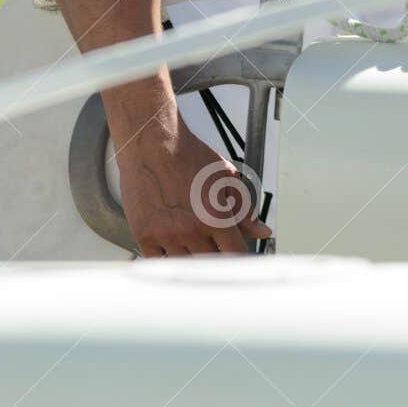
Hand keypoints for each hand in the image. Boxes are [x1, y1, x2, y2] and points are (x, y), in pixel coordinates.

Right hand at [115, 116, 270, 256]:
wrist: (151, 141)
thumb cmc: (187, 155)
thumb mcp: (225, 178)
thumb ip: (244, 210)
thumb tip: (263, 232)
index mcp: (215, 217)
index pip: (236, 255)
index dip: (241, 259)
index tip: (240, 259)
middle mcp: (191, 229)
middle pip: (211, 264)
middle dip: (217, 257)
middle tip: (216, 246)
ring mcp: (166, 234)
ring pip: (185, 265)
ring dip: (192, 258)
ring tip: (193, 241)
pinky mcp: (144, 234)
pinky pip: (159, 261)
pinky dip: (168, 258)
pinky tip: (172, 245)